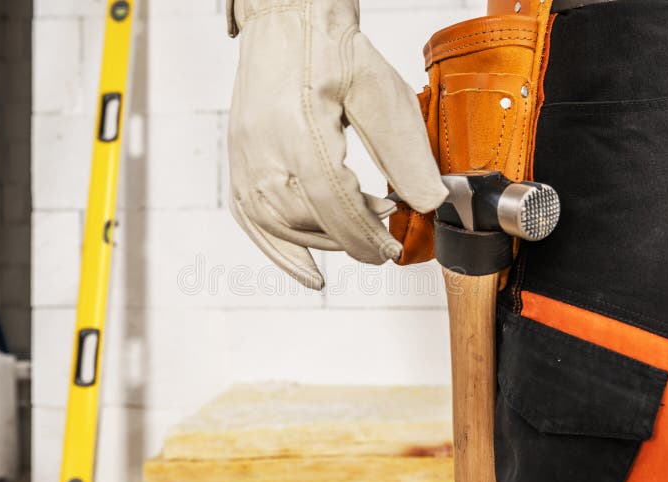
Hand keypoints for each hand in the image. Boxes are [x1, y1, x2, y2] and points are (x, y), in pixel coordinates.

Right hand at [227, 0, 446, 288]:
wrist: (288, 23)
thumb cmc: (332, 50)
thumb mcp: (382, 93)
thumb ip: (405, 152)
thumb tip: (429, 202)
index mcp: (300, 127)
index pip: (333, 202)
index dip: (366, 235)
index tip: (391, 249)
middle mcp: (262, 148)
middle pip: (306, 220)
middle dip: (350, 238)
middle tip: (384, 237)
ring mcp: (244, 158)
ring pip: (280, 226)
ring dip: (322, 242)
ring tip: (355, 237)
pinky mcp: (238, 163)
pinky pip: (252, 221)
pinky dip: (280, 252)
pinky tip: (309, 271)